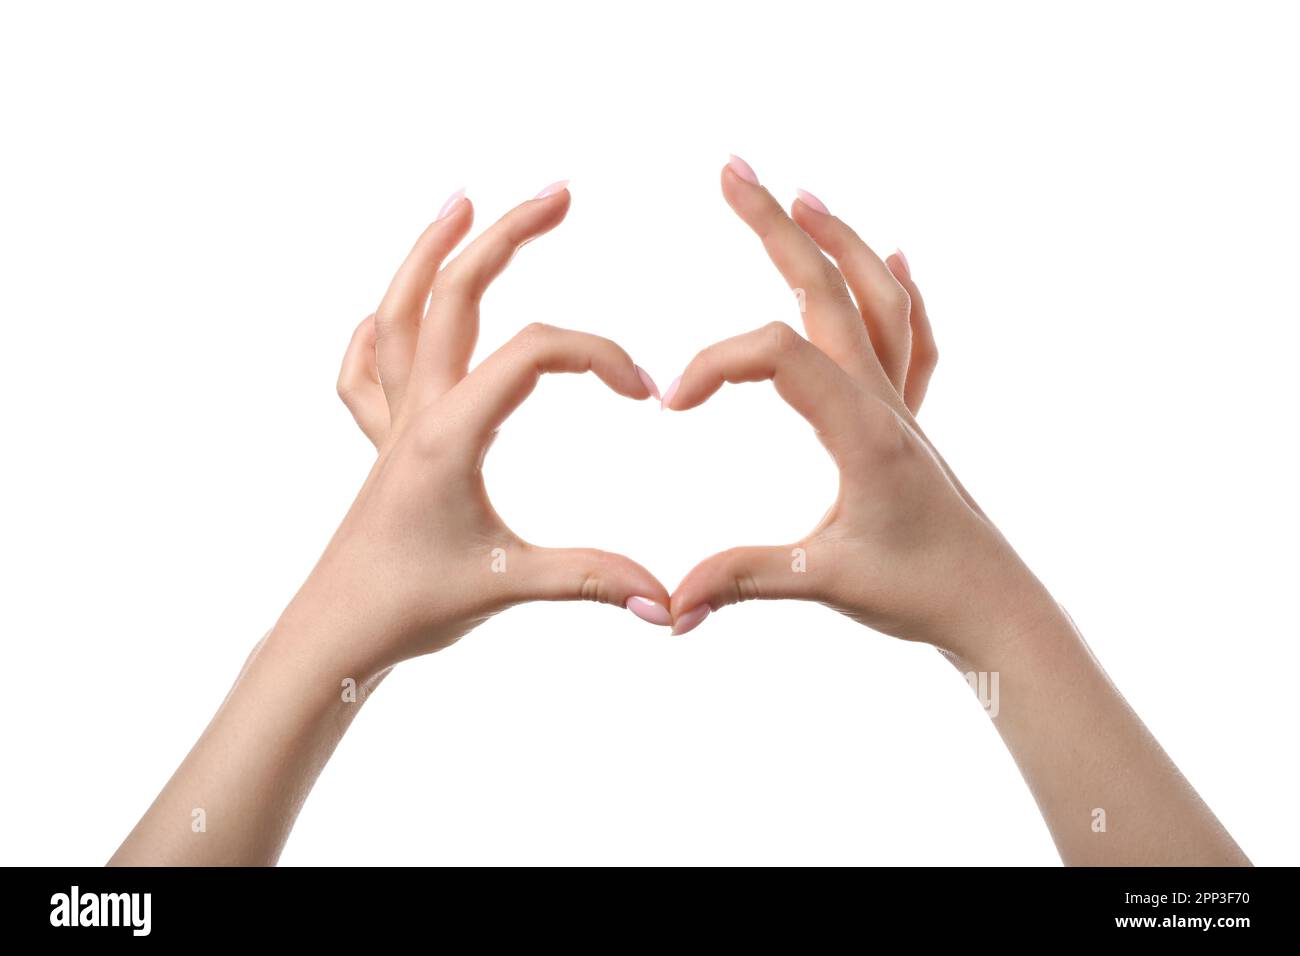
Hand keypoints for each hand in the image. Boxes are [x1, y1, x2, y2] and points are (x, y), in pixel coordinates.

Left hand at [288, 184, 671, 678]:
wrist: (334, 634)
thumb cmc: (411, 606)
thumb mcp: (510, 584)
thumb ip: (594, 580)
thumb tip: (667, 603)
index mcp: (450, 432)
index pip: (531, 352)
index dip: (597, 355)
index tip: (642, 393)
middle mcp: (416, 412)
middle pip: (454, 294)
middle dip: (507, 235)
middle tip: (559, 192)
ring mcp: (392, 424)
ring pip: (401, 314)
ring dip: (431, 252)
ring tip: (462, 203)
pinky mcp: (382, 446)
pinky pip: (367, 370)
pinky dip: (378, 328)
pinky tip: (388, 314)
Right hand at [666, 159, 1052, 655]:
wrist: (994, 606)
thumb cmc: (920, 592)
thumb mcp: (823, 582)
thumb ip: (741, 580)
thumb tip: (672, 606)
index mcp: (862, 428)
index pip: (777, 354)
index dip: (715, 363)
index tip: (670, 404)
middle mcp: (883, 401)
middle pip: (827, 290)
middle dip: (774, 227)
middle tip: (732, 171)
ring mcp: (900, 407)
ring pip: (875, 299)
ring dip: (838, 242)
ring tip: (800, 197)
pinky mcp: (909, 423)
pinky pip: (913, 339)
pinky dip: (901, 292)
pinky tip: (896, 258)